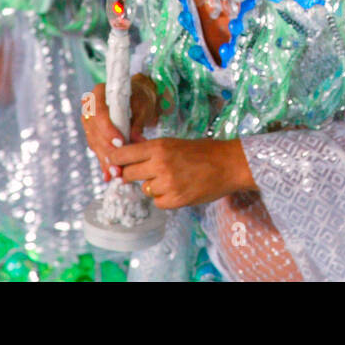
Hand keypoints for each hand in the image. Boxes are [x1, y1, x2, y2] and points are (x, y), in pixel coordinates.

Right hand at [80, 78, 159, 181]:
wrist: (136, 99)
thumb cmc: (140, 98)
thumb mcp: (142, 107)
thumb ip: (137, 123)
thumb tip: (137, 141)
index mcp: (98, 93)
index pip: (98, 113)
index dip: (107, 129)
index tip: (120, 142)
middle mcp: (89, 108)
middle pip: (95, 132)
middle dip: (108, 150)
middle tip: (119, 165)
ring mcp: (88, 123)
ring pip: (94, 144)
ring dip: (105, 160)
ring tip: (116, 173)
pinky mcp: (93, 135)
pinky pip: (97, 150)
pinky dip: (104, 163)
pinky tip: (109, 176)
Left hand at [114, 136, 251, 208]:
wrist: (230, 164)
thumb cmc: (204, 151)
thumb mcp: (174, 143)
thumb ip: (152, 150)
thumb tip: (126, 156)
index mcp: (159, 146)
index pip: (122, 154)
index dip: (116, 160)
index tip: (115, 163)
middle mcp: (160, 164)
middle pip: (128, 174)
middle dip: (133, 174)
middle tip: (146, 172)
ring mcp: (167, 184)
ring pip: (145, 189)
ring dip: (153, 186)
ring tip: (172, 179)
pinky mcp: (176, 200)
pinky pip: (158, 202)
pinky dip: (164, 198)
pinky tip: (178, 189)